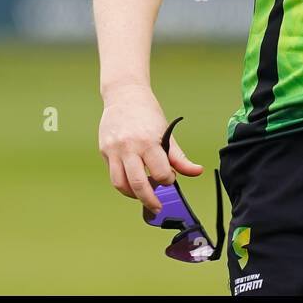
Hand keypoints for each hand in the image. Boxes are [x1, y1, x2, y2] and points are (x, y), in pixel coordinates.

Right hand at [98, 84, 202, 214]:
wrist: (124, 95)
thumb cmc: (148, 113)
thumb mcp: (166, 132)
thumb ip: (180, 157)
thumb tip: (197, 172)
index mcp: (148, 141)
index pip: (160, 172)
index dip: (168, 180)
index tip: (170, 178)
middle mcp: (129, 147)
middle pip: (138, 184)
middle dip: (150, 200)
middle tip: (157, 207)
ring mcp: (114, 150)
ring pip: (121, 184)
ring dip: (134, 195)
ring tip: (144, 195)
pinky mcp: (104, 151)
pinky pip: (113, 175)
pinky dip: (123, 184)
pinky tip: (133, 182)